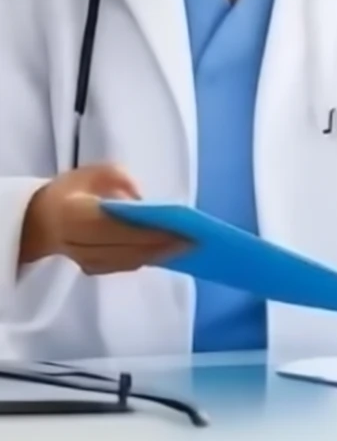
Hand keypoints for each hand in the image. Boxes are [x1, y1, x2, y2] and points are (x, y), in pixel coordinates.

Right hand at [19, 165, 188, 274]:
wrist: (38, 219)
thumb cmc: (72, 190)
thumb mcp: (95, 172)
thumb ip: (120, 179)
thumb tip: (143, 202)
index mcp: (74, 214)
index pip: (116, 227)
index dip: (147, 232)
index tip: (177, 230)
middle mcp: (76, 242)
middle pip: (124, 249)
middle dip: (160, 246)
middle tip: (193, 241)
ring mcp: (82, 259)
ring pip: (125, 262)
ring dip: (157, 256)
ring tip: (187, 247)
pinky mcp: (90, 268)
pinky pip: (122, 266)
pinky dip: (146, 259)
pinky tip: (168, 252)